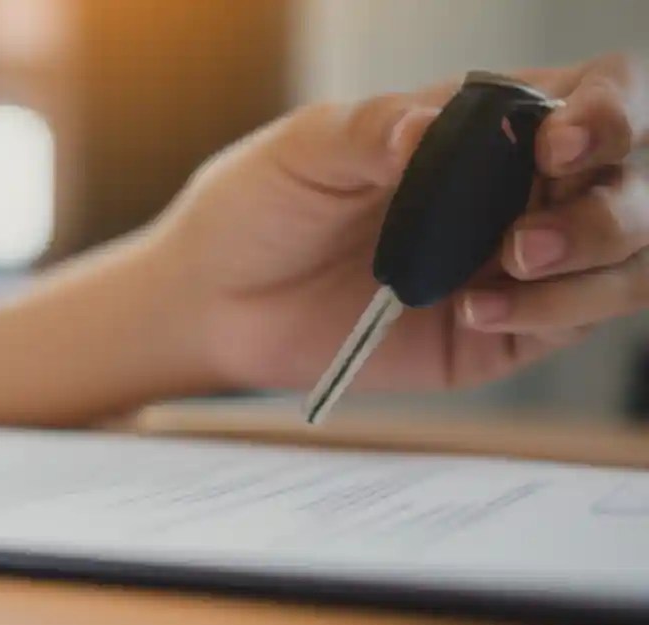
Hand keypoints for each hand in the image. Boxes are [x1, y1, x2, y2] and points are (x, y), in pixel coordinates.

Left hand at [153, 53, 648, 392]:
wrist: (216, 298)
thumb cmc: (259, 205)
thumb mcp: (306, 151)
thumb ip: (374, 132)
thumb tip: (427, 127)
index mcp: (486, 124)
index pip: (599, 98)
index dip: (609, 112)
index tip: (558, 144)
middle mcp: (521, 188)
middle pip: (637, 179)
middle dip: (615, 202)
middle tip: (530, 231)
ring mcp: (521, 260)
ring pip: (631, 254)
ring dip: (597, 258)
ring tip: (513, 263)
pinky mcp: (507, 329)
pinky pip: (574, 319)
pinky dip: (550, 310)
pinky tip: (475, 309)